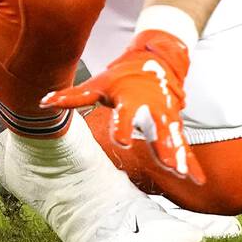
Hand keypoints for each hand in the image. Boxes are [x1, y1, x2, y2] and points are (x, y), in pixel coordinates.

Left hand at [42, 30, 203, 182]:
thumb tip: (42, 102)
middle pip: (157, 129)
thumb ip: (73, 97)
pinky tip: (199, 181)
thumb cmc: (121, 77)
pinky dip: (193, 163)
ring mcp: (166, 118)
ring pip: (174, 139)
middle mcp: (151, 110)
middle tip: (169, 164)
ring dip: (180, 156)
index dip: (123, 126)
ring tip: (185, 174)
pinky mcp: (175, 125)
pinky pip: (185, 146)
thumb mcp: (97, 84)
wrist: (154, 60)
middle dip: (162, 147)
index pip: (125, 115)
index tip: (123, 141)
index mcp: (130, 100)